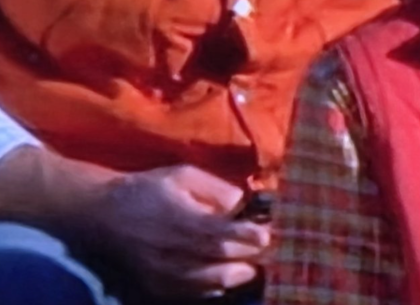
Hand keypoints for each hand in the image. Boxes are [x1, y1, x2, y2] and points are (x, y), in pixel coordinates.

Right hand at [92, 165, 270, 297]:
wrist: (100, 215)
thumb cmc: (147, 189)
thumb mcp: (181, 175)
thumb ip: (213, 188)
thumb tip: (241, 201)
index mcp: (178, 220)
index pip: (220, 234)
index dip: (246, 237)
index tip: (266, 234)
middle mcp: (171, 251)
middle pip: (219, 262)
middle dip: (248, 257)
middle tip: (270, 250)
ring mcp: (162, 273)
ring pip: (208, 283)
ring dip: (236, 275)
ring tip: (253, 265)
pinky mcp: (154, 287)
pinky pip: (191, 294)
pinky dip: (214, 288)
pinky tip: (228, 278)